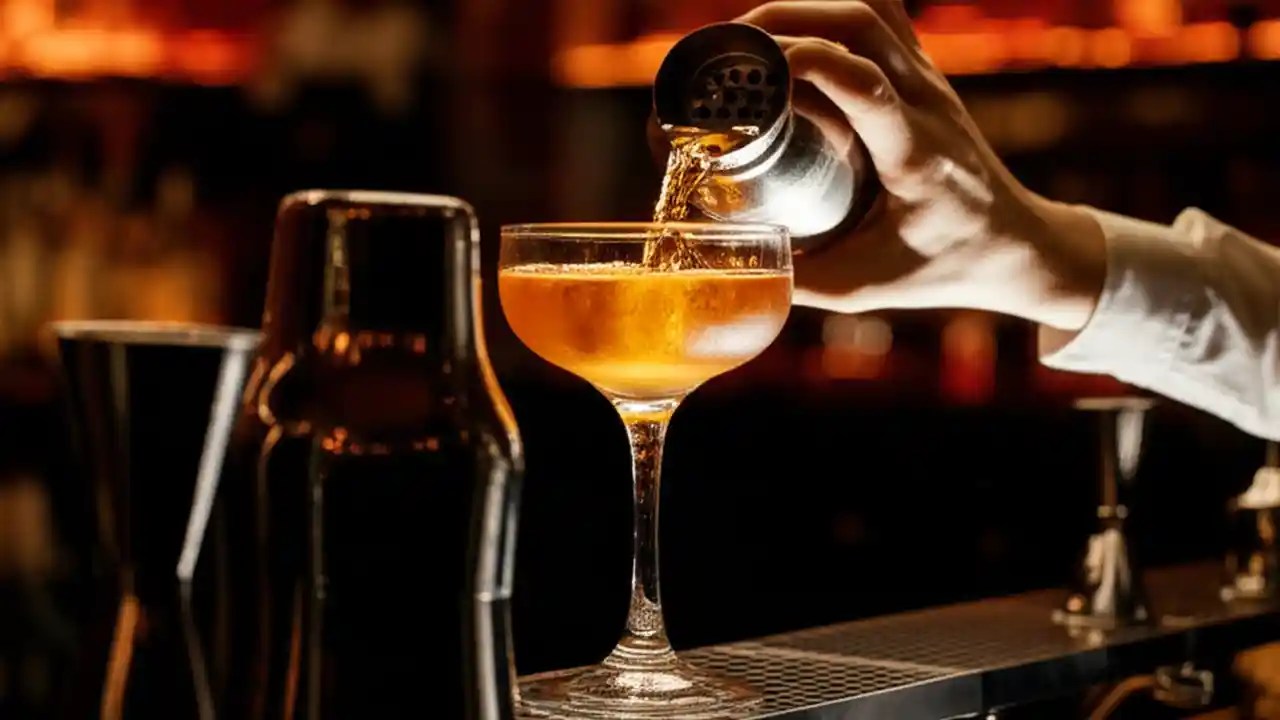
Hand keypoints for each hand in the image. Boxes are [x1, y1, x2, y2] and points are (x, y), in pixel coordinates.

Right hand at [736, 0, 1106, 330]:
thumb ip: (797, 280)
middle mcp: (928, 104)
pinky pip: (879, 17)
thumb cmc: (943, 267)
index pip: (868, 84)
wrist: (1012, 244)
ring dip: (808, 7)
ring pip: (872, 8)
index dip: (809, 61)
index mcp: (917, 156)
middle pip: (864, 22)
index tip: (751, 72)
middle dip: (790, 18)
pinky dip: (830, 12)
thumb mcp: (865, 287)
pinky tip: (794, 37)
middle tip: (732, 46)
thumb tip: (728, 265)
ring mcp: (930, 81)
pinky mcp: (924, 73)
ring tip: (754, 36)